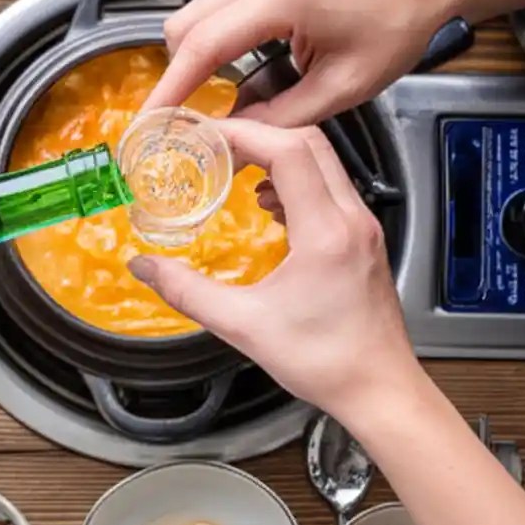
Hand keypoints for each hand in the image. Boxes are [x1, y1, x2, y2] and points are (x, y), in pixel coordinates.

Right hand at [126, 120, 417, 412]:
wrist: (380, 391)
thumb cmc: (325, 362)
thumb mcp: (243, 327)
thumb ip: (187, 291)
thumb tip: (144, 265)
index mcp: (326, 232)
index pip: (289, 150)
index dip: (244, 134)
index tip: (207, 136)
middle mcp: (352, 219)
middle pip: (309, 142)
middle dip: (259, 136)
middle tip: (217, 148)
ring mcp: (363, 227)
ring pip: (324, 162)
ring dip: (279, 157)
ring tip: (237, 173)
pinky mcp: (364, 240)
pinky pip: (330, 188)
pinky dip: (297, 181)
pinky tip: (270, 208)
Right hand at [144, 0, 460, 127]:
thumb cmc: (400, 19)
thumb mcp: (343, 86)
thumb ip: (282, 118)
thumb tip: (237, 143)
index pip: (200, 48)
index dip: (169, 91)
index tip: (149, 126)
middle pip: (184, 27)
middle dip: (178, 76)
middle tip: (182, 121)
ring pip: (200, 15)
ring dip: (201, 59)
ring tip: (215, 104)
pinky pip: (225, 9)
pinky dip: (222, 43)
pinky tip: (246, 75)